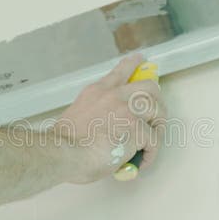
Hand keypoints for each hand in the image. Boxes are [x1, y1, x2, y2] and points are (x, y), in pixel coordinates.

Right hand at [55, 53, 166, 183]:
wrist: (61, 153)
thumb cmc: (64, 143)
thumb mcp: (78, 114)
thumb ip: (97, 113)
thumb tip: (109, 129)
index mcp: (98, 92)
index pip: (120, 72)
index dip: (134, 64)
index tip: (141, 59)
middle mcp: (114, 96)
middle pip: (149, 87)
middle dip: (157, 102)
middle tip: (155, 118)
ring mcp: (126, 110)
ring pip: (156, 109)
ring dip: (157, 127)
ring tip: (150, 143)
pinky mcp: (135, 128)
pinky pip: (153, 139)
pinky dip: (151, 152)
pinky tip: (142, 160)